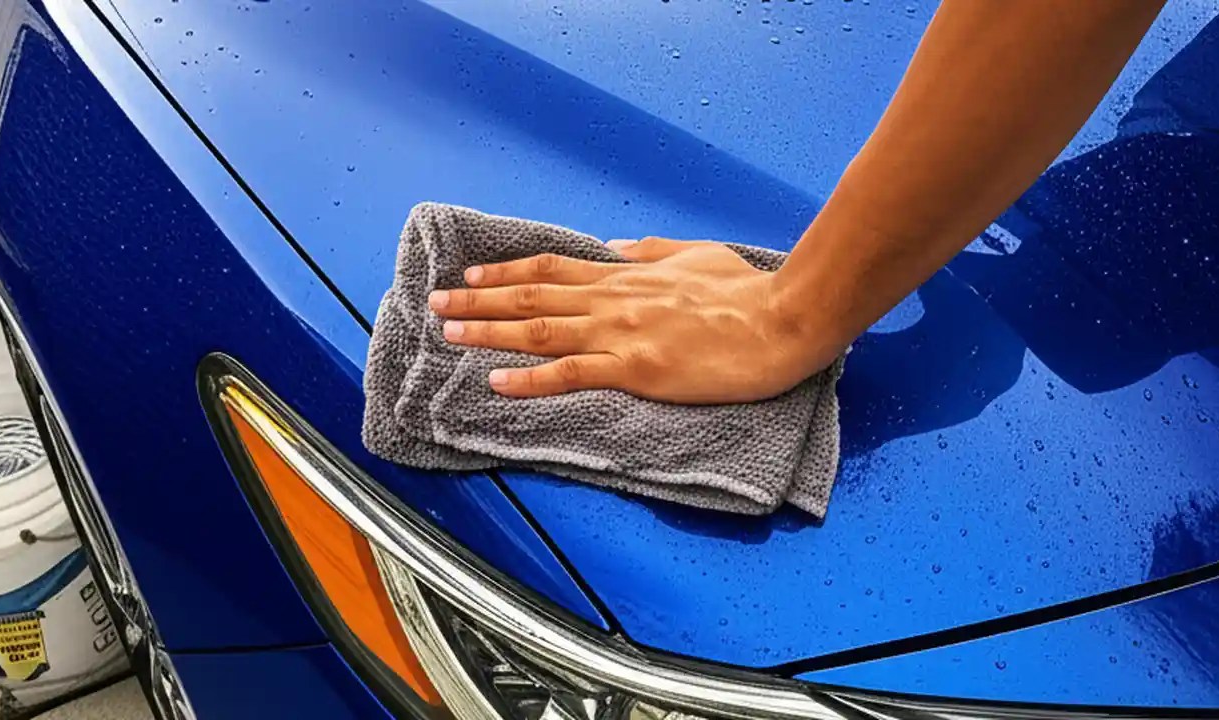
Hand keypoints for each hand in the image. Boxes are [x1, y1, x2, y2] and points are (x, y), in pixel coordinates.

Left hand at [427, 237, 842, 403]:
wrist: (781, 321)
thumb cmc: (746, 291)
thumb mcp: (695, 253)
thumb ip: (651, 251)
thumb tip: (616, 246)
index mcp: (627, 275)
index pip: (551, 269)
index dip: (506, 272)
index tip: (472, 274)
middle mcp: (613, 300)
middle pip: (531, 297)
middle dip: (478, 300)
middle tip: (436, 303)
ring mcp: (621, 335)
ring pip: (539, 331)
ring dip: (488, 332)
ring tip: (449, 332)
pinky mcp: (636, 370)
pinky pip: (571, 373)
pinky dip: (529, 378)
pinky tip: (497, 381)